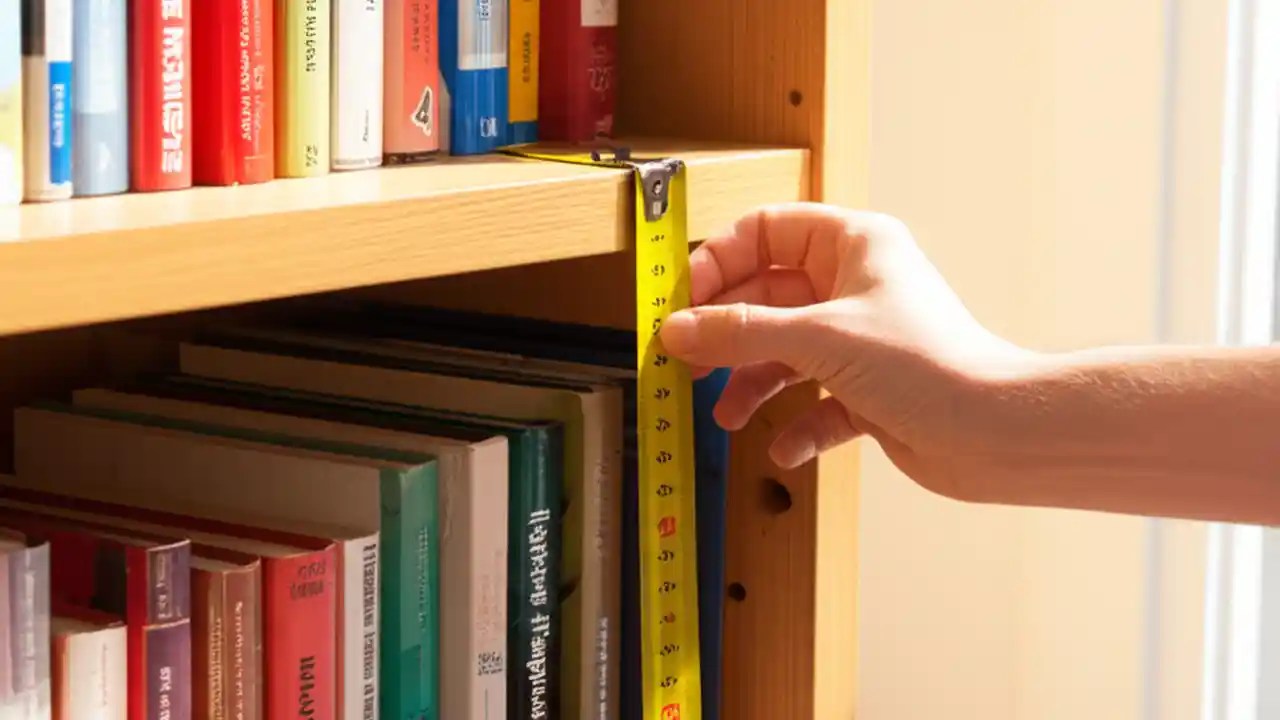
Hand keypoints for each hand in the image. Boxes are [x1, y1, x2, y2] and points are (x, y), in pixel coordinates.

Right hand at [659, 202, 1031, 497]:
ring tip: (727, 414)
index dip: (719, 261)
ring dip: (751, 384)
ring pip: (784, 352)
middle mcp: (855, 287)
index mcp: (852, 245)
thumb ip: (738, 334)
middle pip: (766, 297)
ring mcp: (861, 340)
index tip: (684, 301)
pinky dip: (794, 424)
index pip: (766, 231)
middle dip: (725, 333)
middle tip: (688, 363)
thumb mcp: (818, 339)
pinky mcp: (870, 390)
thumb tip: (676, 329)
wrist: (996, 434)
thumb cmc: (931, 365)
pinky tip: (784, 447)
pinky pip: (814, 402)